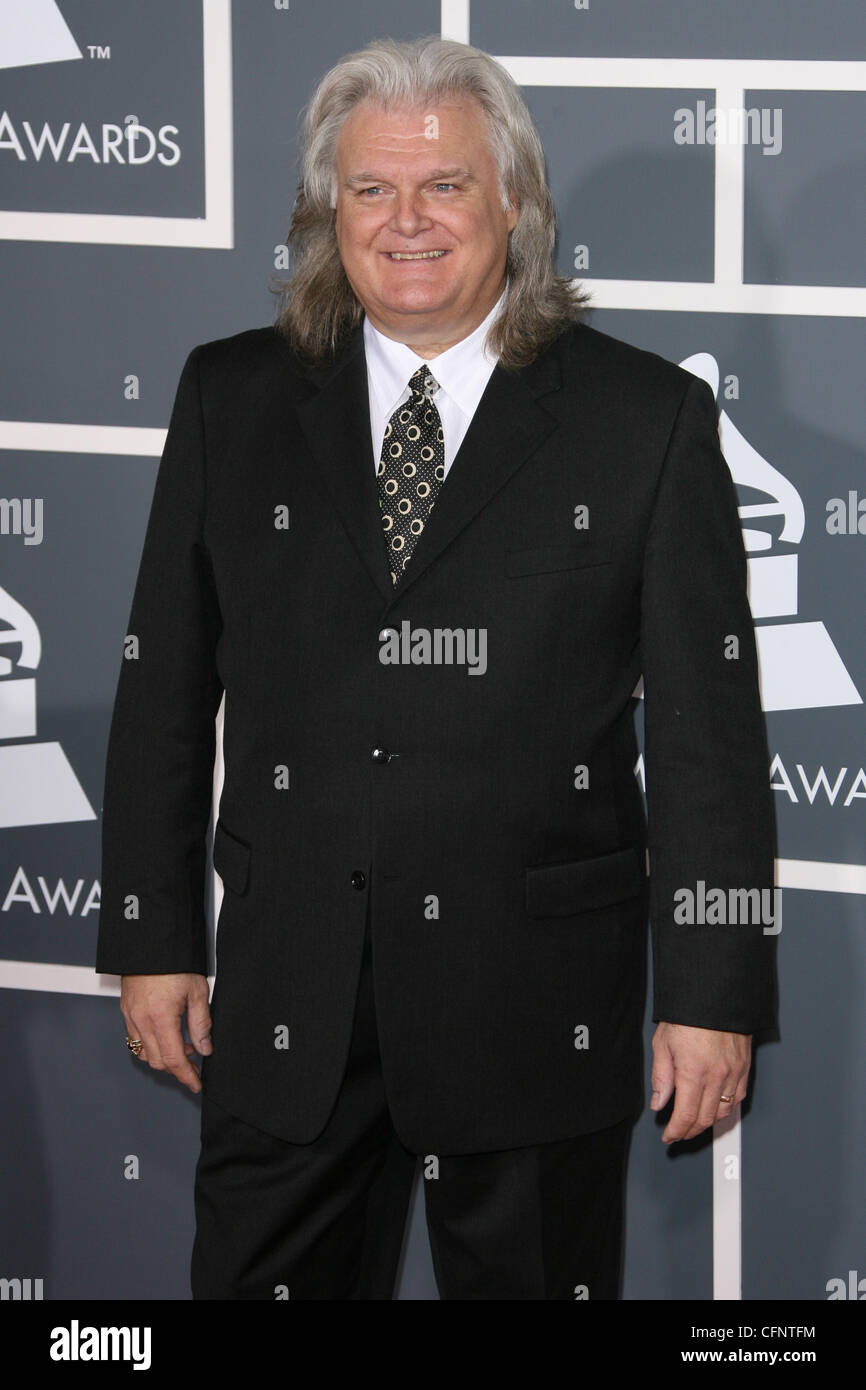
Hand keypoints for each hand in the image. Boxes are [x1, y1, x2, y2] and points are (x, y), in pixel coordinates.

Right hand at [121, 973, 212, 1093]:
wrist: (151, 940)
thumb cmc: (175, 962)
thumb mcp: (197, 991)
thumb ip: (201, 1023)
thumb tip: (205, 1048)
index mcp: (161, 1018)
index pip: (174, 1059)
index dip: (186, 1076)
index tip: (196, 1083)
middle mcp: (141, 1020)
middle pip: (157, 1061)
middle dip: (177, 1068)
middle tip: (194, 1063)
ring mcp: (130, 1016)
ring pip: (144, 1053)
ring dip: (163, 1056)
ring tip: (183, 1045)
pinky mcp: (125, 1010)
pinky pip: (135, 1039)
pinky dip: (150, 1045)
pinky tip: (165, 1035)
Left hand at [650, 1022, 750, 1142]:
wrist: (714, 994)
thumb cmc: (687, 1014)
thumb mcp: (663, 1042)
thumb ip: (661, 1076)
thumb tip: (659, 1103)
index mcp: (693, 1071)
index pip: (686, 1115)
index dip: (676, 1131)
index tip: (669, 1136)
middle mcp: (717, 1075)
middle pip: (705, 1119)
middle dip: (690, 1131)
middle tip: (679, 1132)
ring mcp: (734, 1072)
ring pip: (723, 1112)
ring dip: (708, 1122)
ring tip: (694, 1123)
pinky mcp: (744, 1066)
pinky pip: (739, 1097)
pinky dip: (727, 1109)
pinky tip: (716, 1108)